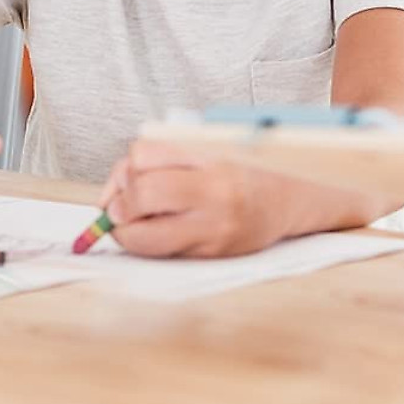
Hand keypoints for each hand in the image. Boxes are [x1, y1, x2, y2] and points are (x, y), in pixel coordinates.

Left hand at [99, 141, 298, 257]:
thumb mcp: (208, 149)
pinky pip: (158, 255)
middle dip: (120, 204)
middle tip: (124, 206)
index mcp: (211, 155)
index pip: (145, 155)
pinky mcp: (209, 254)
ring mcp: (211, 228)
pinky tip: (159, 233)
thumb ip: (164, 157)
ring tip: (137, 223)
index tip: (129, 177)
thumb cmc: (243, 171)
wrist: (289, 201)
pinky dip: (147, 246)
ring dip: (126, 232)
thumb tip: (115, 187)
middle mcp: (213, 192)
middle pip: (141, 194)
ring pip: (142, 237)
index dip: (126, 169)